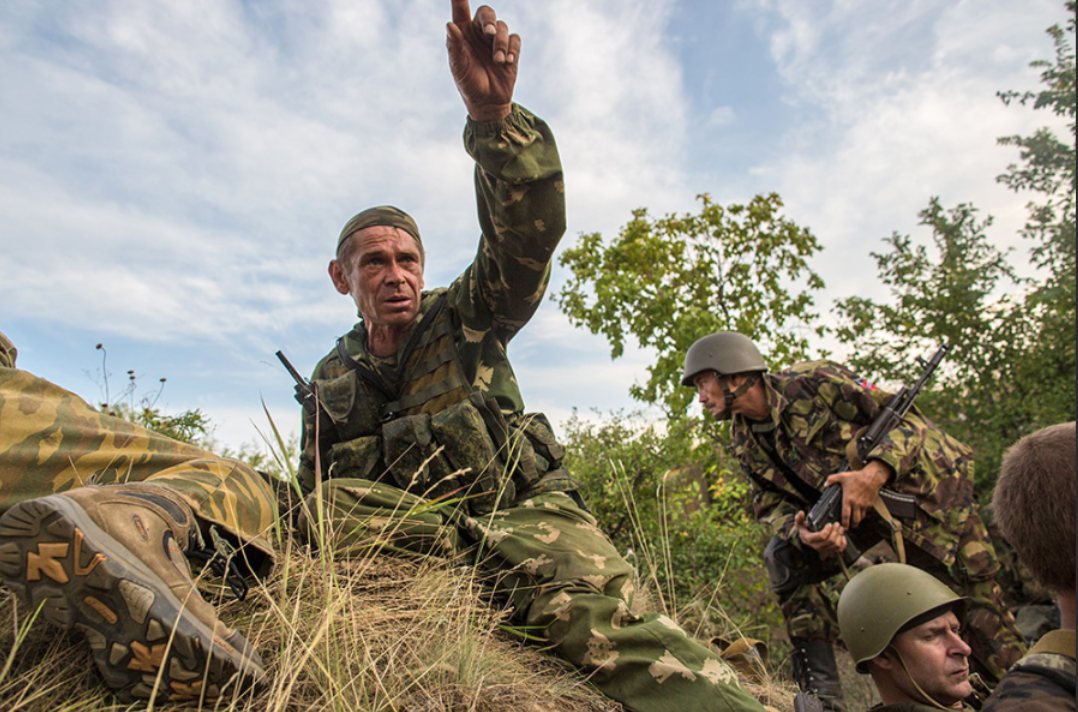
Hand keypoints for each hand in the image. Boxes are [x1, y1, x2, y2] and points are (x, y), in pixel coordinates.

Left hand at [447, 0, 519, 121]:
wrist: (488, 103)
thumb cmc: (468, 84)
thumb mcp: (458, 67)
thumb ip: (454, 46)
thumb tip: (449, 25)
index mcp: (463, 32)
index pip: (460, 8)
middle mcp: (479, 32)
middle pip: (486, 12)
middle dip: (489, 20)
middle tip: (489, 33)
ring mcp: (495, 40)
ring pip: (502, 27)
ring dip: (501, 43)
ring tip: (498, 60)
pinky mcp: (511, 50)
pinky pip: (515, 39)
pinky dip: (513, 48)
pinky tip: (508, 61)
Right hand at [795, 511, 846, 554]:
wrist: (806, 538)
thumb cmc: (804, 529)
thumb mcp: (799, 523)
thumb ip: (799, 518)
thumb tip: (801, 512)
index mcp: (809, 539)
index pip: (822, 536)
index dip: (828, 530)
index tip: (829, 524)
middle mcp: (817, 546)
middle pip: (831, 541)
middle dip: (836, 531)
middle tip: (837, 524)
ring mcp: (824, 549)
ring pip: (836, 545)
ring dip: (840, 535)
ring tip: (840, 528)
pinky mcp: (830, 550)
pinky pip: (840, 549)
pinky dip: (843, 543)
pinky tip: (842, 536)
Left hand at [825, 460, 891, 528]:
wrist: (872, 477)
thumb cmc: (857, 477)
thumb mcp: (842, 476)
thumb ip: (832, 479)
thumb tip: (825, 484)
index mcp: (848, 499)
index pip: (846, 515)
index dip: (844, 523)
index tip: (843, 527)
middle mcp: (856, 504)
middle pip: (855, 520)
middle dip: (852, 526)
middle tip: (849, 527)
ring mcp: (864, 505)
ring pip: (861, 517)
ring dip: (857, 521)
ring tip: (854, 522)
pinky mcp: (870, 504)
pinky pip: (866, 512)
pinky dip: (863, 514)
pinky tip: (860, 513)